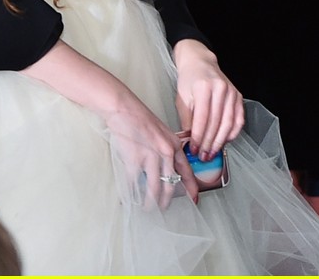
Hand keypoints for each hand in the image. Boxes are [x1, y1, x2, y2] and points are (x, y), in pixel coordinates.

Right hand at [104, 90, 199, 209]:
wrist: (124, 109)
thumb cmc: (140, 119)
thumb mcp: (161, 132)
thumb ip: (166, 149)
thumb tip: (165, 169)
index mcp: (173, 145)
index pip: (187, 171)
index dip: (191, 187)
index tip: (194, 199)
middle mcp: (165, 153)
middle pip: (170, 184)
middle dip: (166, 200)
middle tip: (163, 208)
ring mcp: (150, 158)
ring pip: (154, 189)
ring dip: (150, 203)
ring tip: (147, 208)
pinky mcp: (134, 161)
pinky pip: (134, 185)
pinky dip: (132, 195)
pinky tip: (130, 199)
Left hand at [173, 39, 244, 161]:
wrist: (200, 62)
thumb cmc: (189, 80)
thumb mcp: (182, 99)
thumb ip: (186, 120)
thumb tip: (189, 142)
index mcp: (203, 87)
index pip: (202, 118)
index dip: (198, 137)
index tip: (194, 150)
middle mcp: (220, 88)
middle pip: (217, 122)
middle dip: (209, 143)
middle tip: (203, 156)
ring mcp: (231, 92)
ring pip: (228, 123)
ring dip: (220, 141)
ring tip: (212, 153)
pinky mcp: (238, 95)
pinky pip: (239, 119)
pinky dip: (233, 133)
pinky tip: (225, 141)